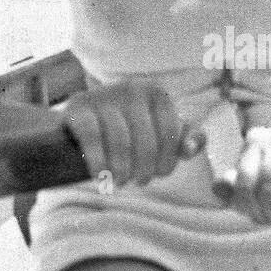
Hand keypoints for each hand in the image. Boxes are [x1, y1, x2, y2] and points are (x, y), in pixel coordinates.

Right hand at [56, 83, 204, 188]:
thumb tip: (192, 149)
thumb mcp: (161, 131)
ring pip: (121, 143)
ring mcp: (104, 95)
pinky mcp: (78, 107)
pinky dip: (98, 163)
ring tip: (120, 182)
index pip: (171, 135)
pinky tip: (99, 177)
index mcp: (157, 93)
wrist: (82, 119)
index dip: (166, 161)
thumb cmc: (130, 129)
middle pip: (146, 143)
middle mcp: (132, 88)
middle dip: (144, 170)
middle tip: (137, 182)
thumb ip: (185, 138)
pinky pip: (92, 138)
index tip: (157, 174)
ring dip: (122, 171)